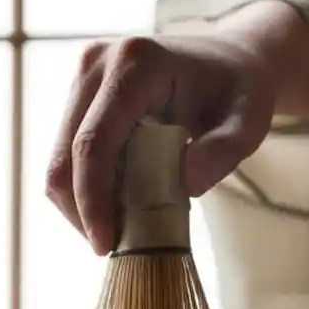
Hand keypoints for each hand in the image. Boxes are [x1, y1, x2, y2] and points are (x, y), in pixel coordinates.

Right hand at [44, 0, 308, 254]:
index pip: (94, 141)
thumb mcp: (250, 121)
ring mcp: (82, 77)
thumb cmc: (239, 91)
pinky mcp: (78, 95)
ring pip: (58, 159)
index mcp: (135, 63)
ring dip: (80, 203)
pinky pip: (66, 155)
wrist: (226, 61)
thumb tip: (184, 185)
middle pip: (65, 154)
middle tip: (115, 247)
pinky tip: (117, 205)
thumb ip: (224, 151)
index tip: (105, 244)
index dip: (92, 198)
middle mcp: (97, 63)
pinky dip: (85, 189)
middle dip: (82, 210)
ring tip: (120, 228)